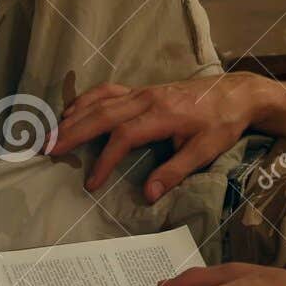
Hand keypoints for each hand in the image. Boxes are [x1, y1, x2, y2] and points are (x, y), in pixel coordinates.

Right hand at [48, 72, 267, 200]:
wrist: (237, 93)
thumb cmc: (222, 123)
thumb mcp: (205, 151)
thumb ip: (174, 172)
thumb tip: (147, 195)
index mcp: (163, 114)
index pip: (124, 137)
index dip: (104, 160)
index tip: (92, 183)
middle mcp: (148, 98)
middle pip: (102, 113)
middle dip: (73, 132)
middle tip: (48, 150)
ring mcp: (144, 91)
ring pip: (101, 100)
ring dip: (74, 116)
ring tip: (52, 134)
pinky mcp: (144, 89)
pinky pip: (108, 91)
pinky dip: (87, 100)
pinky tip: (73, 111)